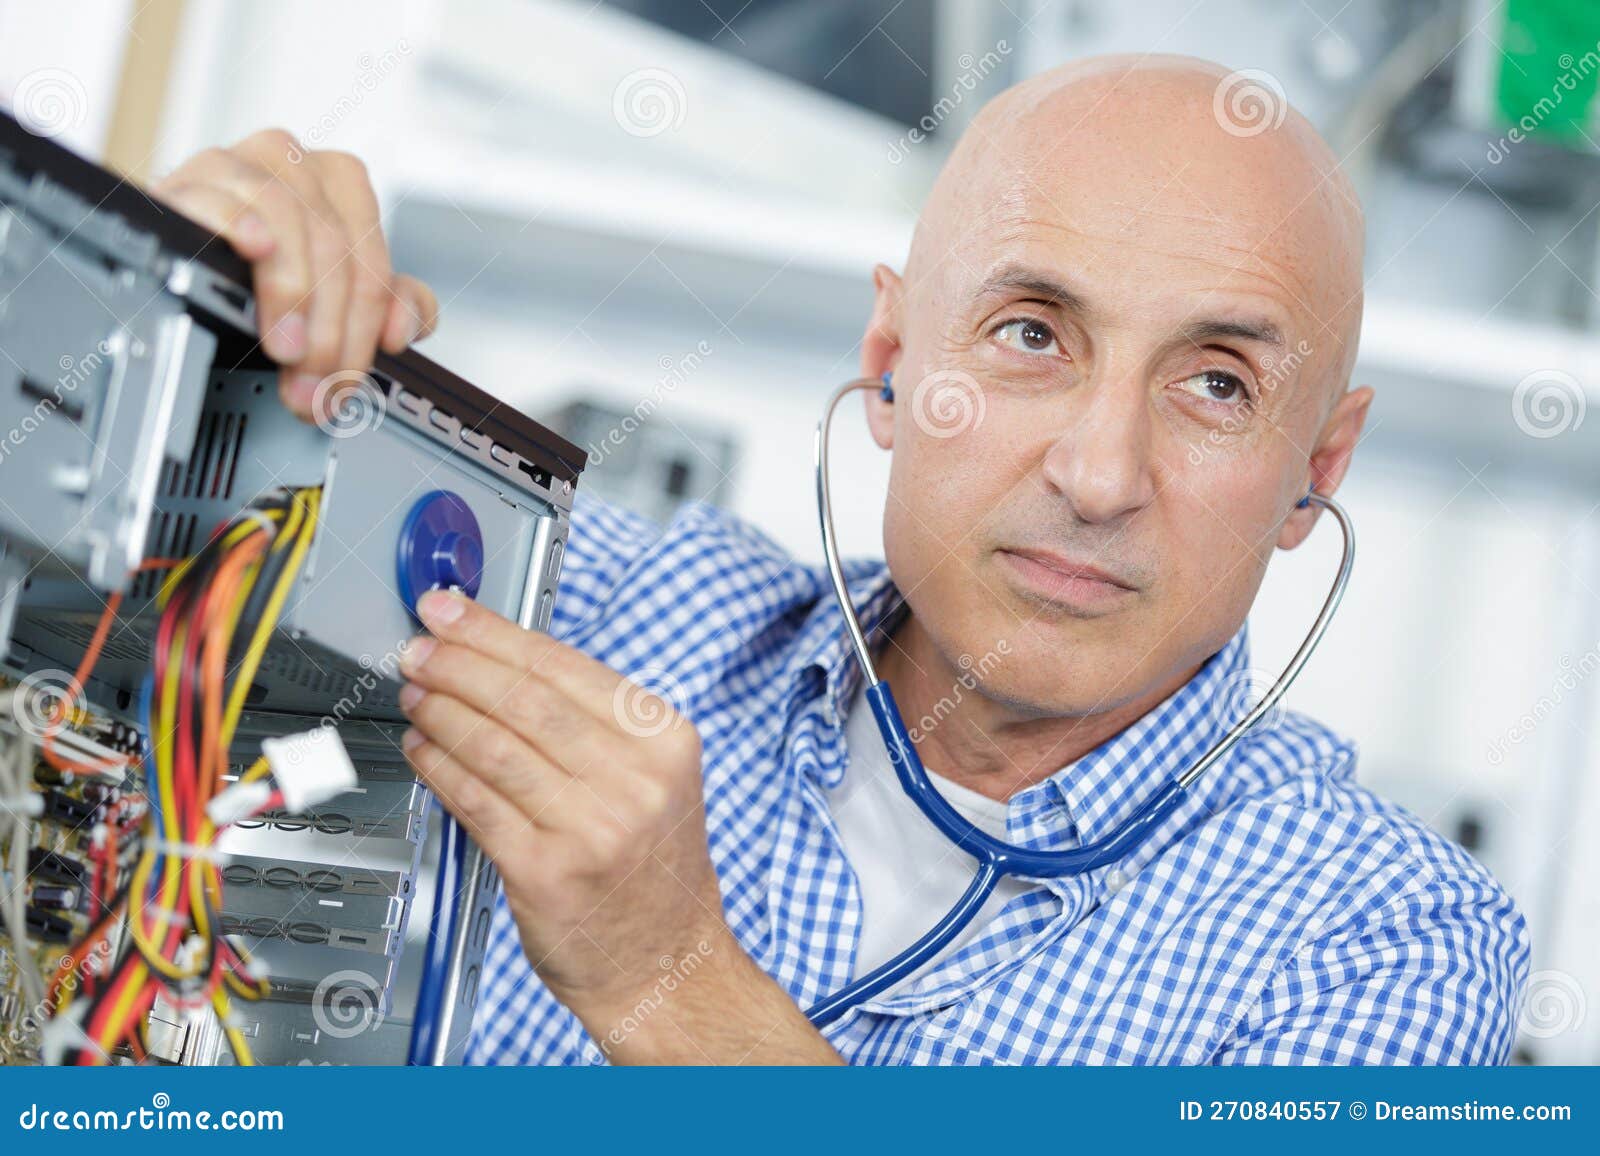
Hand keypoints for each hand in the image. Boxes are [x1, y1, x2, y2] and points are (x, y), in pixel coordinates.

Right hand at [150, 129, 438, 419]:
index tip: (342, 384)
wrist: (183, 243)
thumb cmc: (262, 262)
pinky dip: (241, 225)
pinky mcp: (189, 180)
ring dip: (290, 296)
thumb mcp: (334, 284)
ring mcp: (240, 166)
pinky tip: (255, 248)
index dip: (362, 334)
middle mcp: (293, 164)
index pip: (370, 265)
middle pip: (333, 250)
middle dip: (326, 332)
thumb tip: (402, 327)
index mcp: (341, 182)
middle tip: (311, 383)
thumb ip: (388, 304)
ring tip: (285, 348)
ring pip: (287, 222)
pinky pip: (221, 199)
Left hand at [395, 589, 729, 1021]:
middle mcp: (635, 779)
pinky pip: (476, 802)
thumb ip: (595, 723)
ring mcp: (592, 827)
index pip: (564, 665)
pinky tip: (423, 749)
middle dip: (459, 663)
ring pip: (494, 746)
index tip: (453, 611)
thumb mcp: (655, 777)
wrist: (668, 962)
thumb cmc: (652, 868)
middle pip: (525, 698)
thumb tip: (504, 662)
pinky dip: (440, 767)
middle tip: (418, 646)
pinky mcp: (545, 871)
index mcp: (664, 740)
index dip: (495, 632)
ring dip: (441, 711)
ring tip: (414, 692)